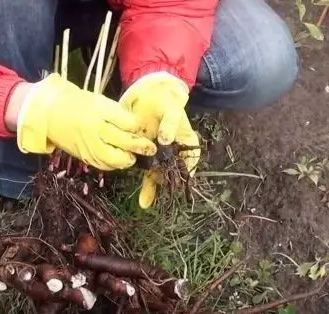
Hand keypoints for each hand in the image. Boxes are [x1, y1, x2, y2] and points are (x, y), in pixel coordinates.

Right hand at [8, 73, 156, 170]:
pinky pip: (102, 164)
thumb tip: (135, 126)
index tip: (142, 128)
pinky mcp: (83, 154)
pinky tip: (119, 161)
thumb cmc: (77, 102)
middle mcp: (96, 128)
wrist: (48, 111)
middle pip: (124, 142)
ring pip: (114, 158)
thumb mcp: (98, 101)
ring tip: (132, 157)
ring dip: (127, 159)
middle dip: (141, 146)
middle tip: (150, 148)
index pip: (128, 123)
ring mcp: (89, 144)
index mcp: (101, 110)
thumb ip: (116, 114)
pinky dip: (113, 165)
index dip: (138, 127)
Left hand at [119, 73, 200, 208]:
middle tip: (160, 199)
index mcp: (184, 142)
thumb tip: (166, 140)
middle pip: (170, 172)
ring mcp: (156, 153)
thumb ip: (170, 124)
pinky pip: (141, 166)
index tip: (185, 180)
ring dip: (150, 188)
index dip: (188, 171)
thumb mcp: (171, 110)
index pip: (190, 159)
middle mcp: (171, 151)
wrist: (146, 95)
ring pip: (155, 173)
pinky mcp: (141, 152)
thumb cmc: (164, 103)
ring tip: (145, 202)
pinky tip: (138, 191)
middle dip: (164, 187)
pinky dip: (138, 176)